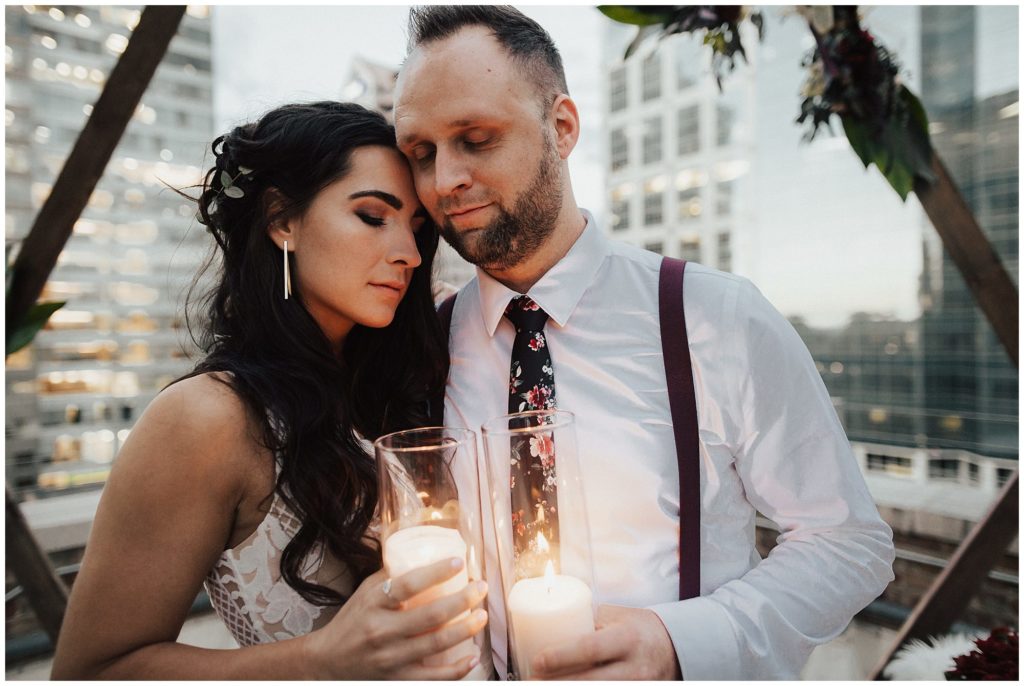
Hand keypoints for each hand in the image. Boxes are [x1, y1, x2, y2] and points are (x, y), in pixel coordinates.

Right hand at [301, 558, 488, 678]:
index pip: (408, 585)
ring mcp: (391, 658)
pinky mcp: (397, 679)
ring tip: (482, 616)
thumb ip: (392, 576)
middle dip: (462, 600)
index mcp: (374, 604)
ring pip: (436, 644)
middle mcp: (382, 631)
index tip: (458, 562)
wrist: (328, 661)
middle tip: (480, 588)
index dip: (436, 572)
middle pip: (430, 616)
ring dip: (465, 629)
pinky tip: (473, 656)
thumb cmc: (352, 621)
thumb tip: (423, 552)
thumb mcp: (366, 593)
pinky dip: (456, 669)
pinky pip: (433, 678)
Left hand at [531, 604, 680, 679]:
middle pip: (589, 680)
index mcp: (628, 638)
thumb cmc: (637, 628)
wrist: (675, 648)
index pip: (590, 648)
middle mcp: (635, 667)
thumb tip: (549, 624)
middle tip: (531, 678)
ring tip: (542, 684)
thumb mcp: (617, 617)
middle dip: (556, 682)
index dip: (561, 656)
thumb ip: (587, 621)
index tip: (537, 659)